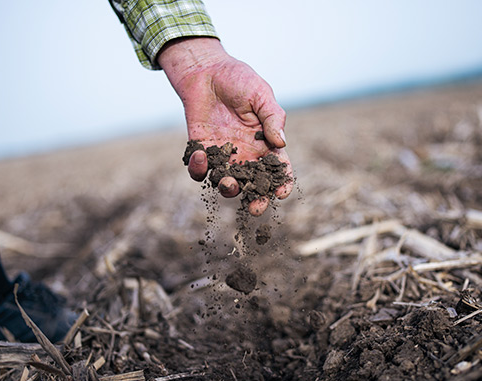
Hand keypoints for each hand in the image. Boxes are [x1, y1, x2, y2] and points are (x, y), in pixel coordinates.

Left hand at [159, 38, 293, 215]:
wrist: (205, 70)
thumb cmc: (239, 79)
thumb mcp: (261, 95)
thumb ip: (273, 118)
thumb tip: (281, 143)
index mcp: (265, 143)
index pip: (278, 169)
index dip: (282, 183)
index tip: (282, 192)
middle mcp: (245, 154)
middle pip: (253, 185)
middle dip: (256, 199)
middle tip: (256, 208)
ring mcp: (222, 155)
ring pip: (225, 182)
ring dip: (227, 188)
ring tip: (228, 184)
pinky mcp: (200, 150)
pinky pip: (200, 169)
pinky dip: (199, 168)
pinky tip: (200, 156)